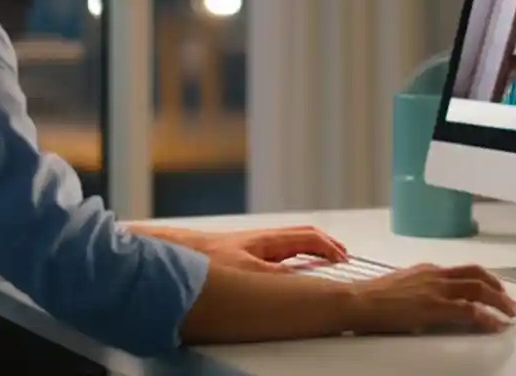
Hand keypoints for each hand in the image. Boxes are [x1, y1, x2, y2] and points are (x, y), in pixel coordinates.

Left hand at [201, 226, 349, 272]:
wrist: (172, 254)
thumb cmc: (204, 261)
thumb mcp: (248, 271)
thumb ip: (278, 275)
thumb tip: (303, 279)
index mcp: (267, 240)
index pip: (308, 237)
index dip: (329, 247)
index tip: (343, 259)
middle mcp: (260, 240)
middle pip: (300, 236)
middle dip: (323, 245)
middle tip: (340, 256)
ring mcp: (249, 246)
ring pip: (287, 243)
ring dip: (308, 251)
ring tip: (320, 261)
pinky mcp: (238, 254)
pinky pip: (273, 252)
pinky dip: (289, 258)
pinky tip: (285, 270)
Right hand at [348, 263, 515, 334]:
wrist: (358, 300)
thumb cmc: (372, 298)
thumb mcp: (402, 286)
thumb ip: (420, 289)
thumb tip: (430, 300)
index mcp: (428, 270)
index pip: (464, 270)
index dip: (484, 279)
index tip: (494, 289)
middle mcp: (435, 275)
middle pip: (477, 275)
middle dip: (498, 288)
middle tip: (509, 302)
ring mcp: (436, 290)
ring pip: (478, 290)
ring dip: (499, 301)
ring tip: (509, 313)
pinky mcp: (434, 307)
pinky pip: (468, 310)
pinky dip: (486, 317)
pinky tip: (495, 324)